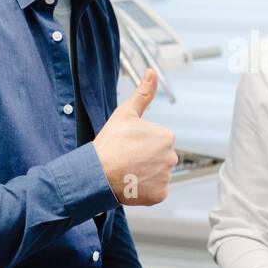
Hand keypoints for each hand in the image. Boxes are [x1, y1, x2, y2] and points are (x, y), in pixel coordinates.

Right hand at [93, 69, 178, 206]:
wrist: (96, 174)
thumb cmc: (109, 144)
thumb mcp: (125, 113)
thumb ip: (143, 93)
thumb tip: (151, 73)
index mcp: (166, 137)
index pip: (158, 140)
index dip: (142, 143)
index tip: (129, 146)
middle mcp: (171, 157)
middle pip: (160, 158)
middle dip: (147, 159)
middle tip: (127, 159)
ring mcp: (166, 177)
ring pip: (158, 174)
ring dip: (146, 174)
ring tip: (128, 171)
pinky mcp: (160, 194)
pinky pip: (156, 191)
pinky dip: (146, 189)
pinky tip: (132, 183)